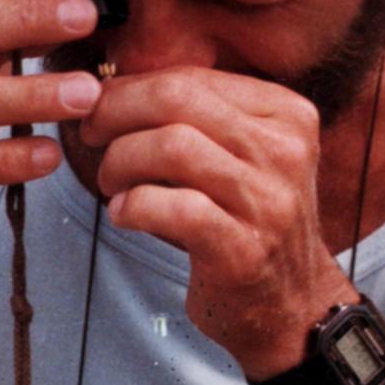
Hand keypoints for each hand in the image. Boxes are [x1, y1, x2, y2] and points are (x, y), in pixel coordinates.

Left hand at [79, 66, 353, 377]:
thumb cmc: (247, 222)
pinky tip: (124, 214)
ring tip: (111, 183)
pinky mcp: (244, 249)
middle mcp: (284, 150)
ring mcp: (269, 200)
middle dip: (115, 113)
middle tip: (90, 136)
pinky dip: (133, 206)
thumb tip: (110, 88)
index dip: (129, 89)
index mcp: (285, 114)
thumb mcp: (240, 155)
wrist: (293, 306)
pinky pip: (173, 208)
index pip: (190, 78)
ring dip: (120, 161)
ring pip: (170, 146)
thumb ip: (194, 117)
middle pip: (176, 99)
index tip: (100, 110)